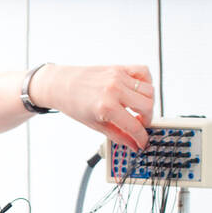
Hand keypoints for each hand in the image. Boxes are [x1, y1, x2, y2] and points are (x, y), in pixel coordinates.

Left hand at [36, 63, 154, 152]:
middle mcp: (115, 90)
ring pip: (149, 90)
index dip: (142, 137)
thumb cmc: (74, 105)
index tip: (143, 142)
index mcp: (106, 107)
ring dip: (148, 103)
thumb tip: (133, 144)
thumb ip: (118, 135)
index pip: (135, 126)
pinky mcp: (120, 68)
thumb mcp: (95, 126)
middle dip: (147, 120)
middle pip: (148, 106)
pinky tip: (139, 93)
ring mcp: (119, 77)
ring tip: (138, 110)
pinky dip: (147, 83)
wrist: (61, 85)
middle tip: (139, 125)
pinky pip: (144, 72)